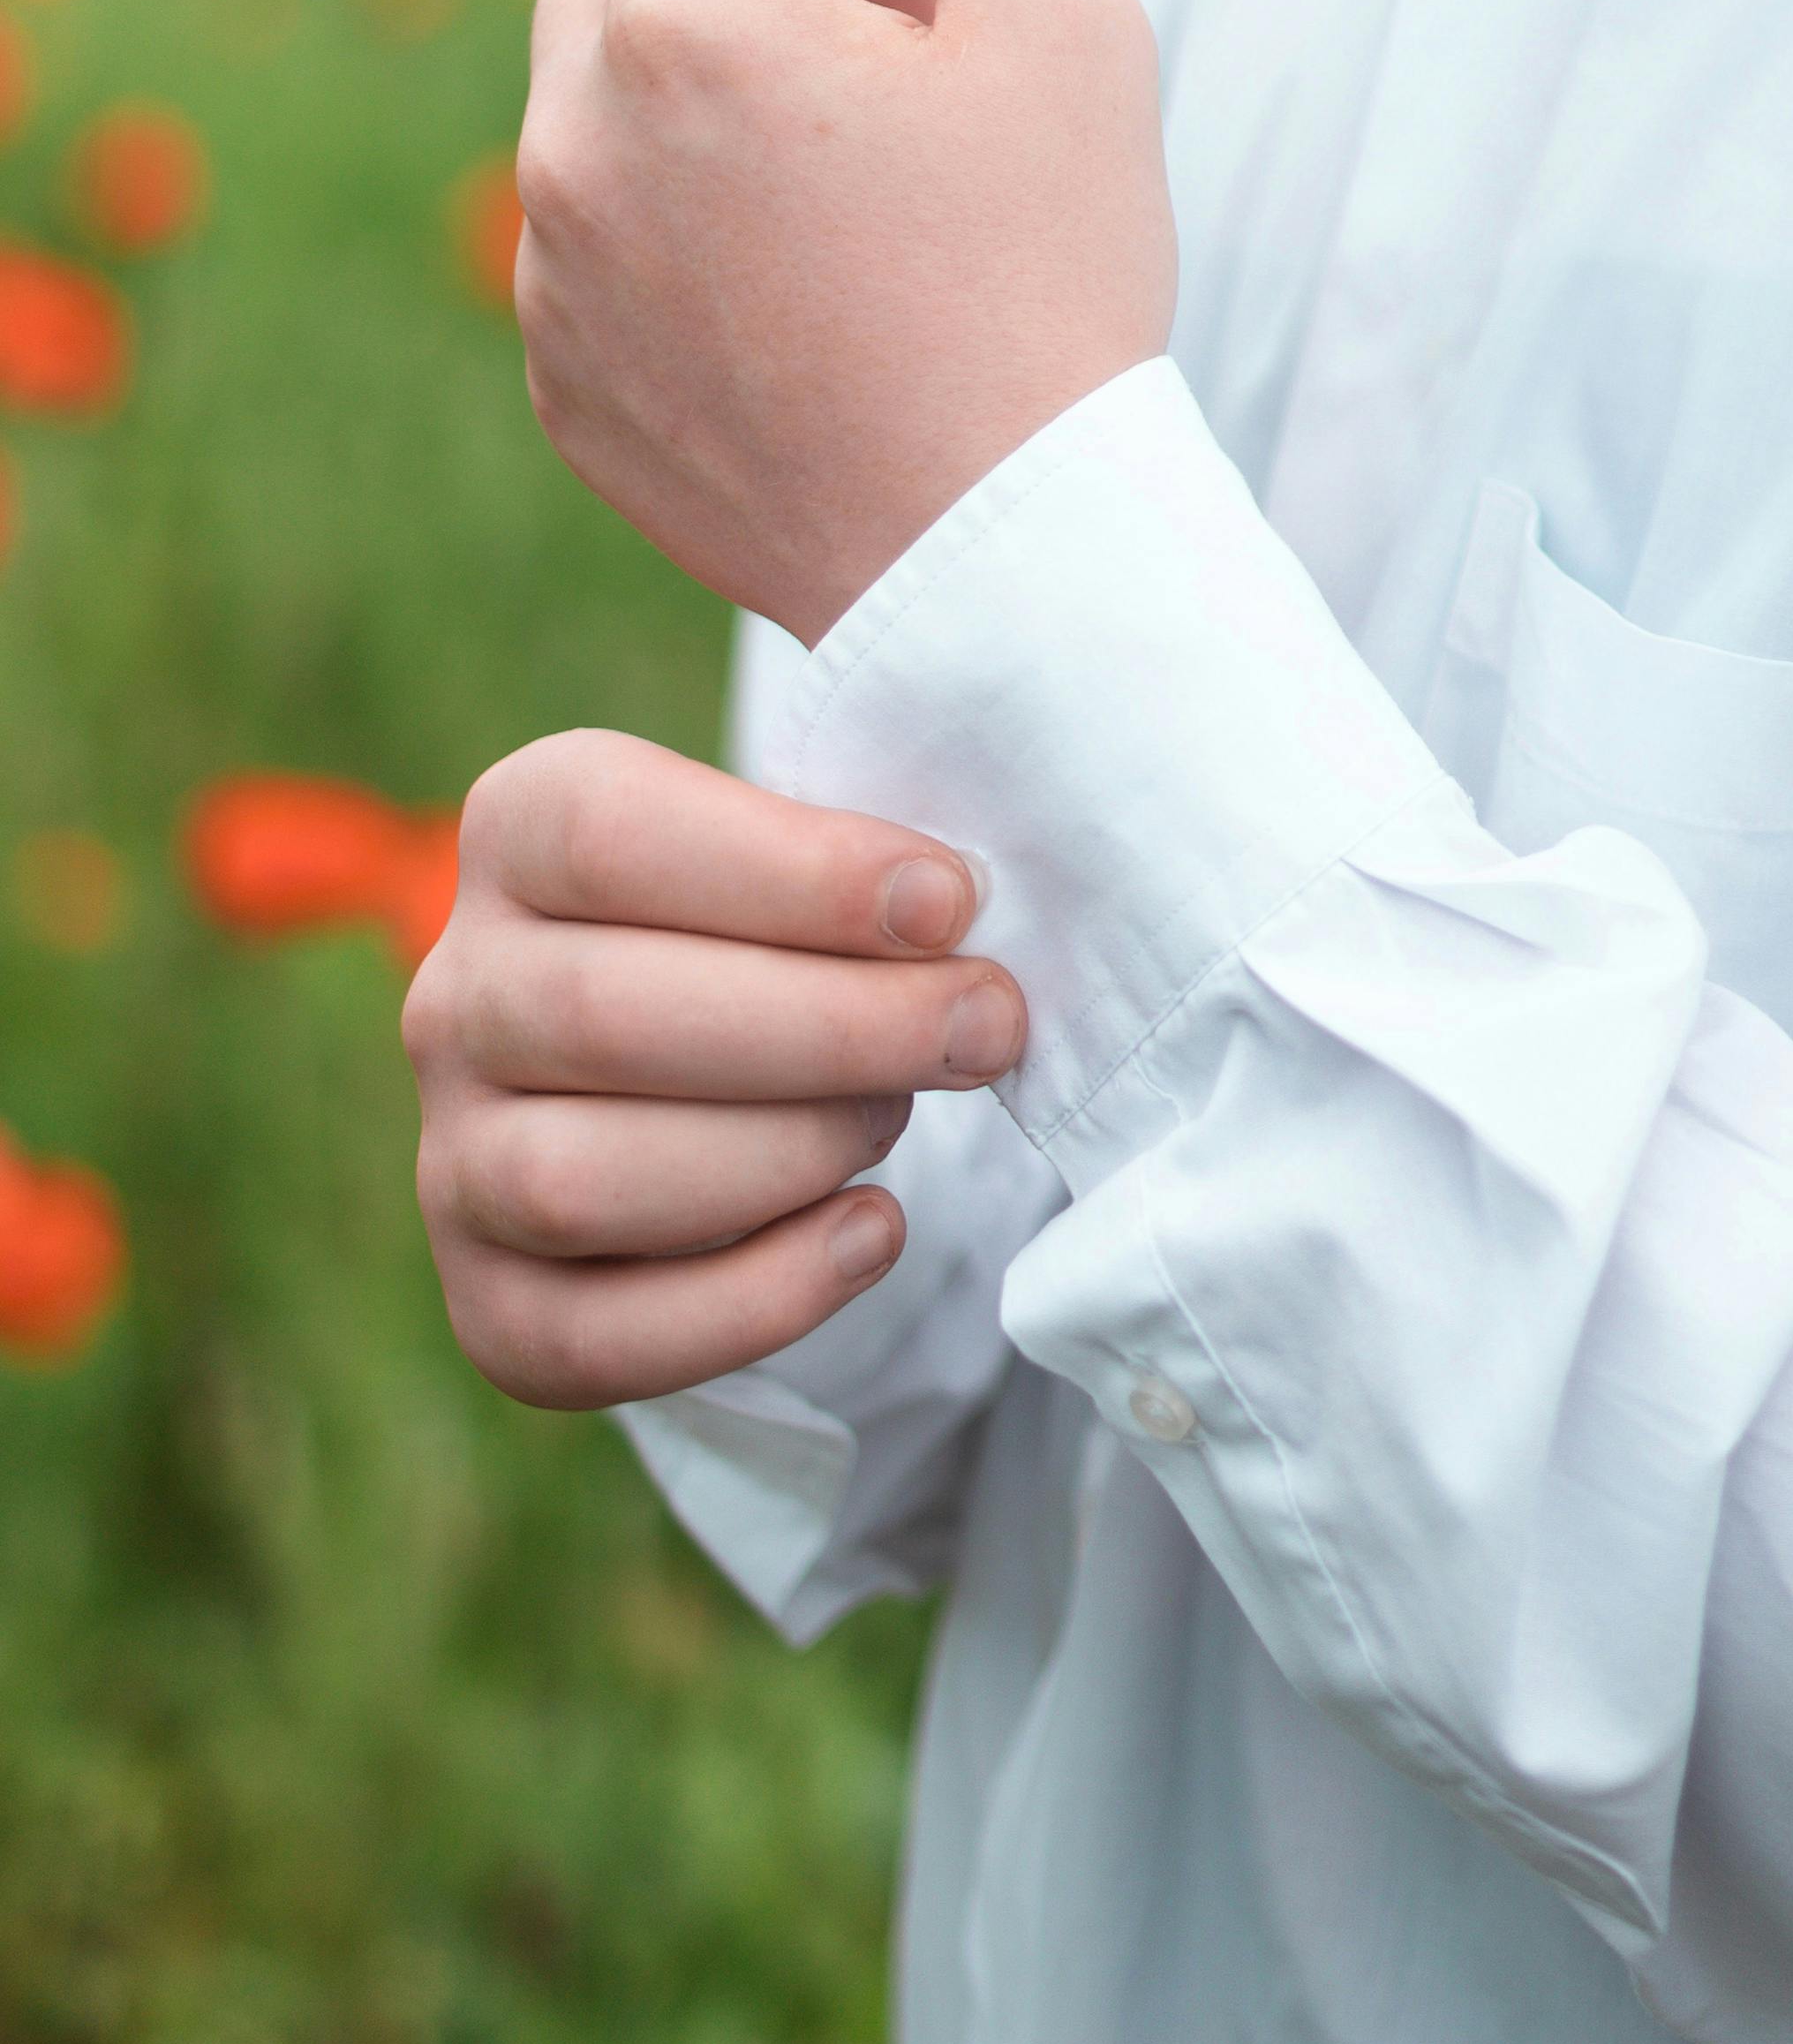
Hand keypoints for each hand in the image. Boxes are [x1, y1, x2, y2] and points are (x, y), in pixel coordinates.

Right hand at [406, 726, 1029, 1409]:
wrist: (766, 1065)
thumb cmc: (843, 909)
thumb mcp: (856, 811)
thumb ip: (911, 770)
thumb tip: (1091, 709)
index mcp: (526, 820)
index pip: (615, 835)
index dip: (792, 875)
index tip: (960, 896)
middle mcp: (456, 980)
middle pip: (612, 1016)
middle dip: (835, 1027)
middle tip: (995, 1023)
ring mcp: (451, 1145)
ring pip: (585, 1174)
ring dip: (784, 1155)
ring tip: (908, 1120)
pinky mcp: (487, 1293)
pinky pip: (581, 1333)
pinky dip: (740, 1302)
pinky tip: (869, 1237)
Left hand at [516, 0, 1177, 644]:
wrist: (1005, 561)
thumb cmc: (1052, 274)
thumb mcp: (1065, 18)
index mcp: (684, 24)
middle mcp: (574, 139)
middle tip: (899, 45)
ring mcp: (554, 273)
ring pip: (596, 96)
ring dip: (714, 85)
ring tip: (870, 173)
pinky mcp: (562, 382)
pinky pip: (594, 236)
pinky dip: (685, 220)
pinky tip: (823, 291)